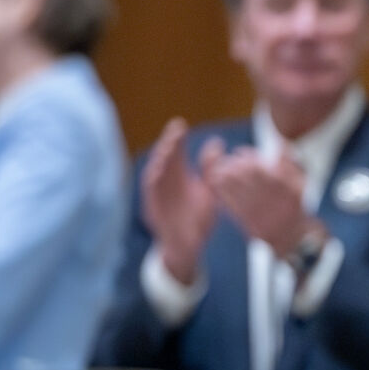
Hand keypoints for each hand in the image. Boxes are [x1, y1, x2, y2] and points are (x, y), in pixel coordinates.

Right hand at [141, 119, 219, 283]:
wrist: (187, 245)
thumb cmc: (198, 217)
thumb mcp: (209, 191)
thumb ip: (211, 170)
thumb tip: (217, 143)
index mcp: (179, 175)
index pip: (176, 151)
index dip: (177, 138)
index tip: (181, 124)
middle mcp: (166, 181)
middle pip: (165, 157)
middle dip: (168, 143)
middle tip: (175, 130)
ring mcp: (158, 193)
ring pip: (156, 171)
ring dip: (161, 159)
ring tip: (169, 147)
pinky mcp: (152, 206)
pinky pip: (151, 191)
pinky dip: (154, 179)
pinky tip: (159, 169)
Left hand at [205, 146, 313, 257]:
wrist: (294, 239)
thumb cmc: (294, 206)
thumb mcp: (301, 184)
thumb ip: (290, 164)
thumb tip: (279, 143)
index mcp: (290, 188)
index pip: (265, 168)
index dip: (249, 158)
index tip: (239, 152)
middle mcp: (277, 201)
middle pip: (249, 178)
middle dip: (234, 167)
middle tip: (224, 160)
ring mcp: (264, 215)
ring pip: (240, 191)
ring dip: (226, 179)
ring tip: (217, 170)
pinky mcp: (252, 227)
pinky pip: (234, 208)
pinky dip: (224, 195)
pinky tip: (216, 185)